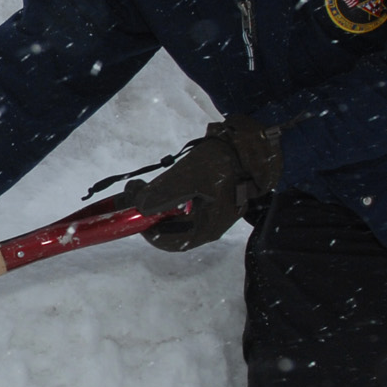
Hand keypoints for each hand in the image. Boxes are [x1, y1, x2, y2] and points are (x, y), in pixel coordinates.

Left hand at [123, 115, 282, 251]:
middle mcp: (209, 225)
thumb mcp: (187, 178)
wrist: (254, 144)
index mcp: (207, 229)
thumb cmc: (223, 164)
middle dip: (149, 213)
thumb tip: (136, 204)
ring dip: (158, 202)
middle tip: (135, 193)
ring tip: (145, 186)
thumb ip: (161, 194)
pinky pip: (185, 203)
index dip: (146, 229)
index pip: (168, 241)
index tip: (132, 209)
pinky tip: (165, 181)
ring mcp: (213, 211)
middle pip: (170, 228)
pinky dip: (170, 195)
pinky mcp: (213, 197)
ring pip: (176, 214)